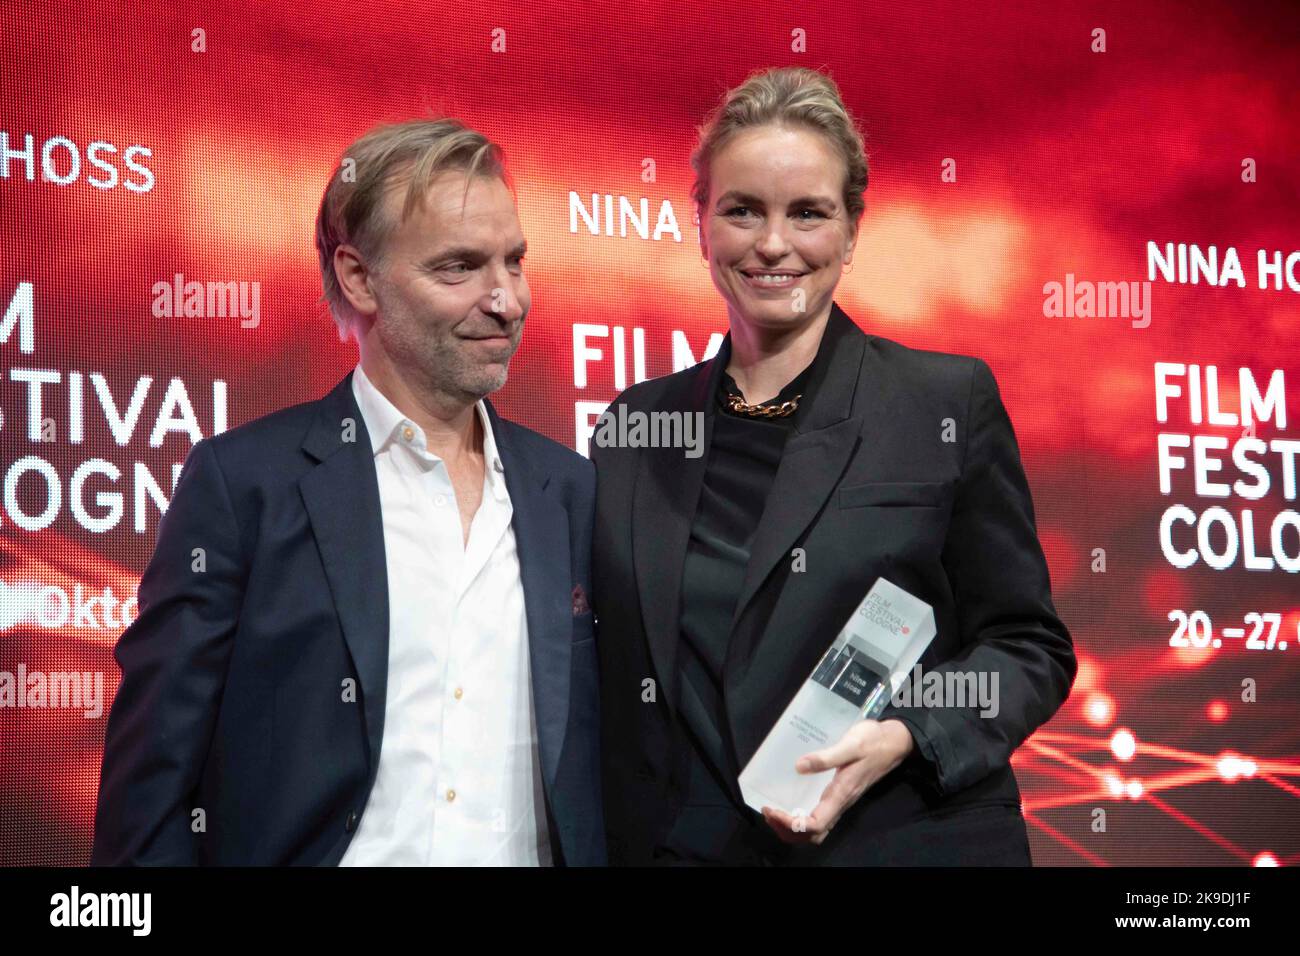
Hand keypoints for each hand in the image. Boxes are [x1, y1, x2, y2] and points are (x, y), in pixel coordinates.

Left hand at [761, 718, 914, 845]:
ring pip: (817, 829)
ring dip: (794, 827)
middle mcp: (840, 803)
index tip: (772, 809)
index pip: (813, 824)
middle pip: (813, 834)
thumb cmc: (873, 741)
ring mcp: (841, 801)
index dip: (790, 823)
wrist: (895, 742)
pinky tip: (791, 802)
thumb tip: (799, 767)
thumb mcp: (850, 744)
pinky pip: (820, 817)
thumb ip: (826, 757)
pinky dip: (802, 818)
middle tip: (769, 813)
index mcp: (841, 794)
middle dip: (788, 830)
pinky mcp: (841, 795)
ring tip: (776, 812)